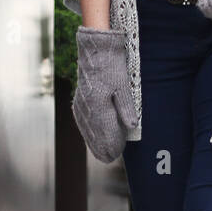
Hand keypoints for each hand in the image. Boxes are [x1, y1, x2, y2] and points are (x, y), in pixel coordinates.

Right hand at [72, 27, 135, 161]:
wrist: (95, 51)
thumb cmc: (112, 67)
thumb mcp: (124, 86)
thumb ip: (127, 108)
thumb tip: (132, 127)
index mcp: (99, 106)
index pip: (106, 133)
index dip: (112, 145)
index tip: (117, 155)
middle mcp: (87, 108)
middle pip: (95, 134)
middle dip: (102, 147)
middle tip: (110, 159)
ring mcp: (81, 105)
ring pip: (87, 129)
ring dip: (93, 141)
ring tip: (100, 153)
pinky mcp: (79, 100)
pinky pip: (81, 121)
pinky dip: (86, 131)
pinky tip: (89, 136)